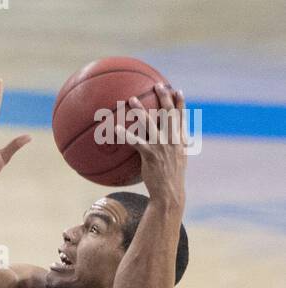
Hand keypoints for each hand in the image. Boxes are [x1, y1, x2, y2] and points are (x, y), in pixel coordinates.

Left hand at [117, 83, 186, 207]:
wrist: (169, 194)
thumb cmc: (171, 180)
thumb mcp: (178, 161)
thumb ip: (176, 149)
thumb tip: (175, 144)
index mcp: (180, 141)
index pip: (182, 118)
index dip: (180, 103)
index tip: (178, 91)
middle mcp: (173, 140)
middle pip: (168, 113)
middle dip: (164, 97)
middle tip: (157, 85)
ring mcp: (162, 146)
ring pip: (150, 123)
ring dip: (140, 109)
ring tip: (131, 100)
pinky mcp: (150, 154)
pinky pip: (135, 141)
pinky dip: (124, 134)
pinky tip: (115, 128)